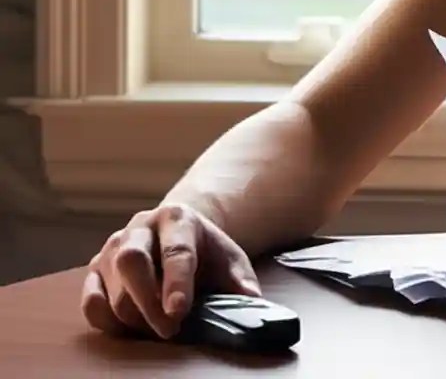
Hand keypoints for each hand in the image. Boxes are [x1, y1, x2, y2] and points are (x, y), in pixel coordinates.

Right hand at [81, 203, 260, 338]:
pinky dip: (106, 319)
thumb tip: (251, 300)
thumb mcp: (229, 258)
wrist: (176, 235)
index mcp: (177, 218)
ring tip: (155, 329)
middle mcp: (140, 228)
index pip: (176, 251)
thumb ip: (240, 279)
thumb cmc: (205, 251)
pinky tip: (128, 327)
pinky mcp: (95, 269)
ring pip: (110, 283)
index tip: (179, 311)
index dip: (176, 283)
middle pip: (132, 261)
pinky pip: (90, 299)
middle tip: (169, 329)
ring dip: (132, 315)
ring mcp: (112, 247)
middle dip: (149, 302)